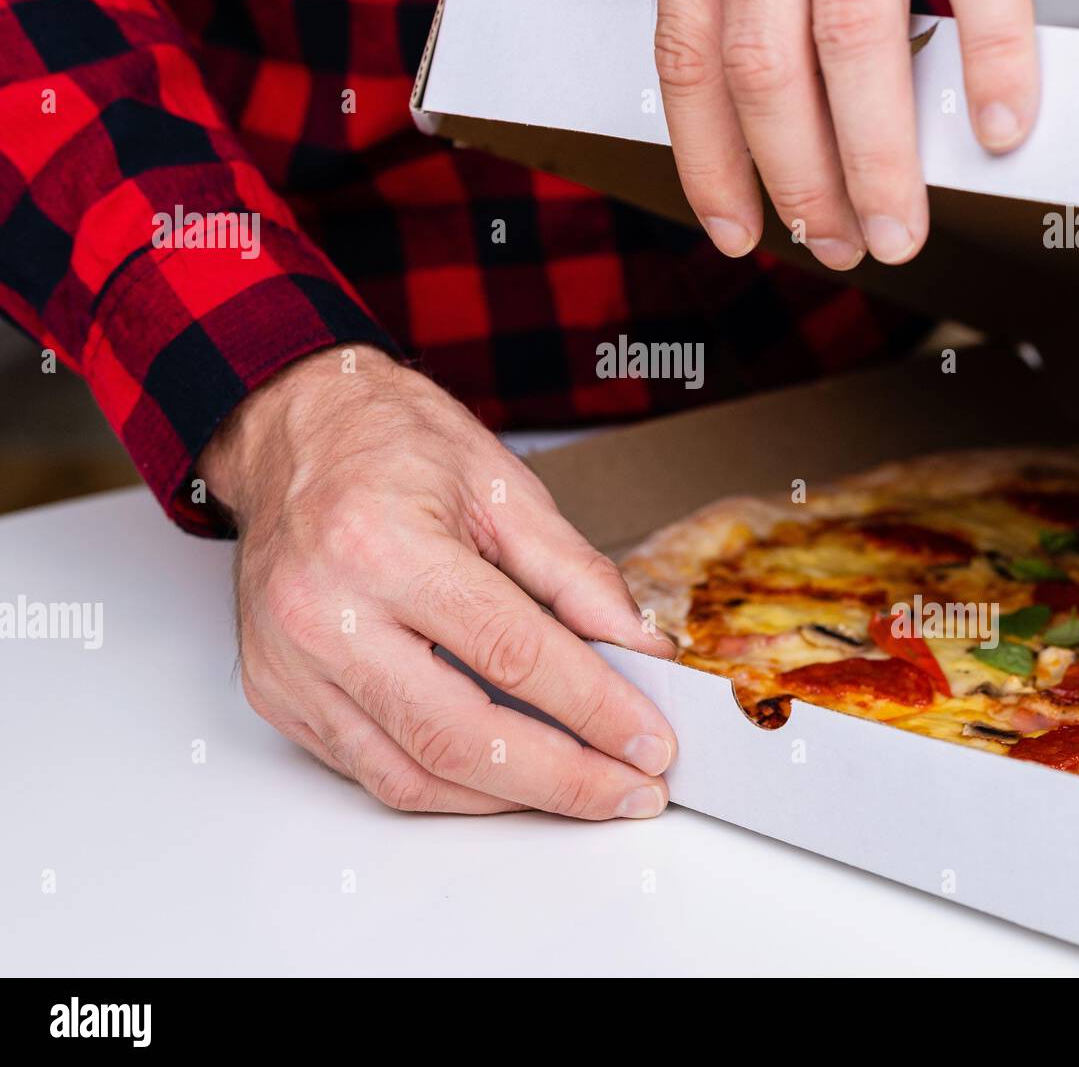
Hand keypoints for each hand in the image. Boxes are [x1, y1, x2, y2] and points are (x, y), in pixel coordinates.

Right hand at [199, 346, 676, 816]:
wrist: (297, 431)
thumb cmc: (393, 442)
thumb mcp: (503, 487)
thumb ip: (576, 576)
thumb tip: (639, 650)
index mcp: (383, 544)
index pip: (512, 653)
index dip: (595, 708)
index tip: (650, 740)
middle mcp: (325, 613)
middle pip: (460, 735)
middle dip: (563, 779)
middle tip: (631, 790)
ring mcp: (292, 663)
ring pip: (414, 773)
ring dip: (510, 797)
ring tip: (581, 789)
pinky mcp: (277, 694)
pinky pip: (373, 770)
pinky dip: (450, 784)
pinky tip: (505, 775)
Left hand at [656, 0, 1036, 268]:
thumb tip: (755, 58)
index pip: (687, 54)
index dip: (705, 155)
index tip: (730, 224)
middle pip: (767, 65)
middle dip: (797, 178)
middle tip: (834, 242)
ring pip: (855, 34)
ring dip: (879, 149)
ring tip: (900, 220)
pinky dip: (992, 48)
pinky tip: (1000, 119)